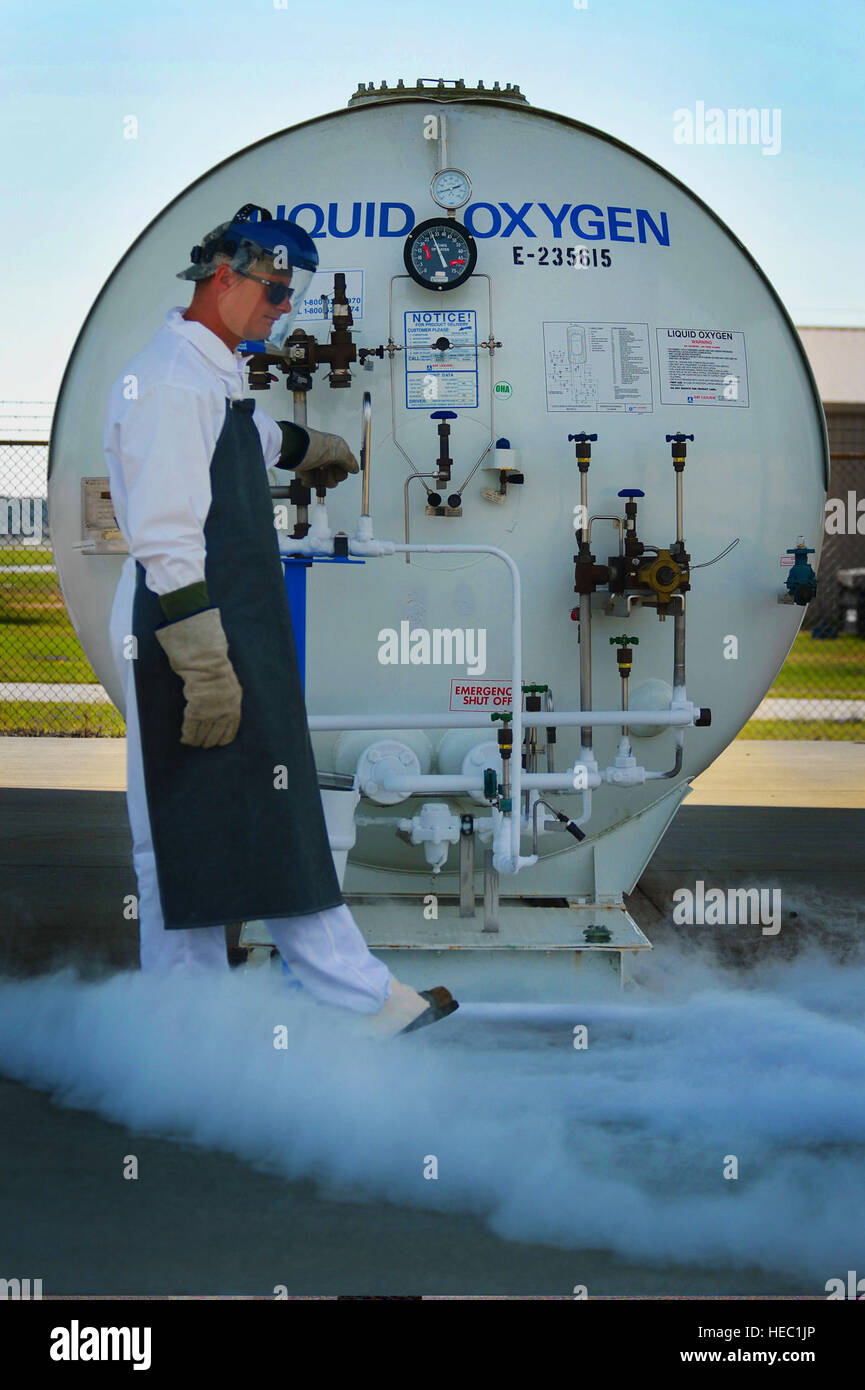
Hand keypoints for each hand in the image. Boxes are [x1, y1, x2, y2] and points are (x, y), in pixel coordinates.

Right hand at [155, 607, 242, 747]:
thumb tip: (224, 717)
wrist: (205, 662)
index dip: (222, 739)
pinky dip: (187, 734)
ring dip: (196, 741)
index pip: (230, 731)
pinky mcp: (196, 710)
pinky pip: (190, 728)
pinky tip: (184, 738)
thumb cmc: (216, 671)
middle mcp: (224, 712)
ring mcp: (210, 712)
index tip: (217, 744)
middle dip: (208, 742)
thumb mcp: (231, 688)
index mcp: (235, 707)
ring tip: (191, 743)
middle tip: (202, 745)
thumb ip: (228, 703)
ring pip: (202, 734)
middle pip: (216, 735)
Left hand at [295, 428, 358, 489]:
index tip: (336, 467)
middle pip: (337, 476)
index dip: (342, 470)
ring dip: (320, 479)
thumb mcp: (337, 450)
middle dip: (331, 476)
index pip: (347, 466)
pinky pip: (313, 482)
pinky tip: (306, 473)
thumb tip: (355, 468)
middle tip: (324, 469)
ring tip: (313, 471)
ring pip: (325, 481)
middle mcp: (328, 457)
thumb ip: (349, 460)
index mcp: (336, 449)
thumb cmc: (312, 445)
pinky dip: (309, 480)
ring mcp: (317, 464)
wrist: (290, 449)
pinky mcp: (306, 471)